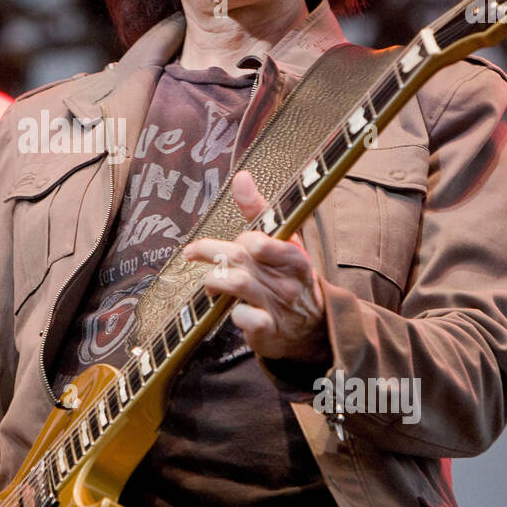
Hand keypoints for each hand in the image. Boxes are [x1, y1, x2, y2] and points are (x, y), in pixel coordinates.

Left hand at [181, 170, 328, 362]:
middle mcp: (287, 279)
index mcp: (293, 255)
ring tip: (209, 282)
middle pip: (240, 257)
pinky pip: (245, 318)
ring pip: (238, 284)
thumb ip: (260, 211)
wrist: (314, 327)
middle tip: (191, 252)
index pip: (260, 240)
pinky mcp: (269, 330)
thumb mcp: (284, 242)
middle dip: (210, 251)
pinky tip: (231, 311)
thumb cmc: (291, 277)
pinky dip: (233, 314)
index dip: (240, 239)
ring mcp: (279, 306)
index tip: (230, 242)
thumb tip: (242, 177)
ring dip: (215, 280)